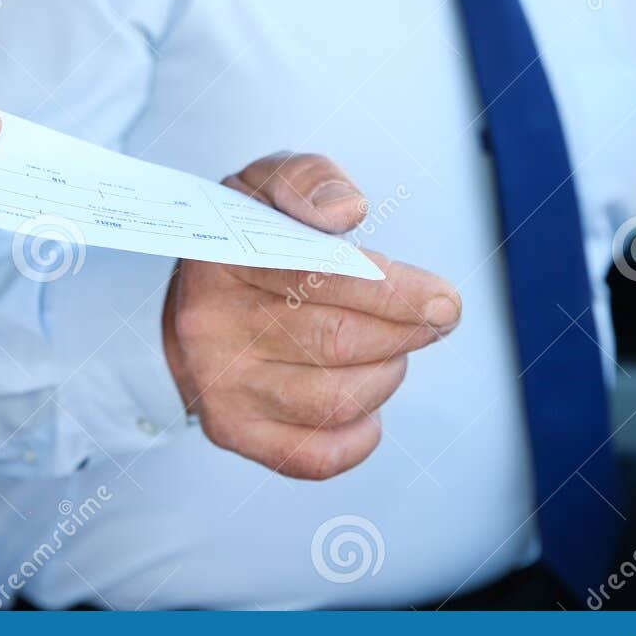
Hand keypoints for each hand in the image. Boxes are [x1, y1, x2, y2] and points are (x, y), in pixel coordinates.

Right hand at [163, 152, 460, 479]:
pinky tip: (366, 406)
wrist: (191, 303)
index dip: (393, 292)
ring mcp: (219, 384)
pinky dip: (359, 435)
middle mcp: (211, 326)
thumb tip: (346, 211)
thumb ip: (308, 179)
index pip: (318, 278)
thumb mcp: (265, 184)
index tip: (444, 301)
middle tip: (436, 320)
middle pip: (336, 342)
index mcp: (220, 257)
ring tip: (389, 350)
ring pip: (334, 399)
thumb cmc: (244, 241)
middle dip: (405, 332)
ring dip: (385, 374)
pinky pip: (314, 455)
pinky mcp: (231, 429)